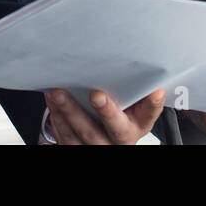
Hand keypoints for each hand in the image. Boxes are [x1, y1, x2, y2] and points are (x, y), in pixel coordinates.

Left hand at [43, 88, 164, 144]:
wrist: (102, 136)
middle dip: (106, 112)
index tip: (155, 91)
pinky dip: (56, 116)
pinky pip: (64, 135)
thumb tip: (136, 59)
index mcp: (138, 125)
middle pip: (114, 129)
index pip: (149, 115)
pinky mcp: (75, 146)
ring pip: (83, 134)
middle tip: (97, 94)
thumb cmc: (118, 111)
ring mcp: (96, 145)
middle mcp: (119, 140)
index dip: (153, 104)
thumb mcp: (132, 102)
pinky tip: (51, 98)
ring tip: (58, 92)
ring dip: (70, 112)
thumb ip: (134, 86)